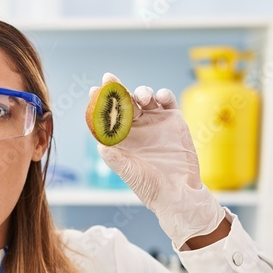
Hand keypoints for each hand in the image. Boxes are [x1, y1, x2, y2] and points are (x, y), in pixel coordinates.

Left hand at [90, 73, 225, 249]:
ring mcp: (155, 121)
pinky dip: (162, 94)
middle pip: (125, 102)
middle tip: (110, 80)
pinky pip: (167, 101)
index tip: (93, 91)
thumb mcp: (130, 173)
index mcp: (122, 138)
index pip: (108, 116)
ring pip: (144, 98)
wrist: (178, 192)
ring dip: (140, 92)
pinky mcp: (174, 120)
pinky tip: (159, 97)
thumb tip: (100, 145)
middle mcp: (136, 127)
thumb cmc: (150, 187)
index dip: (100, 104)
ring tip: (141, 97)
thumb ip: (116, 159)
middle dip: (117, 89)